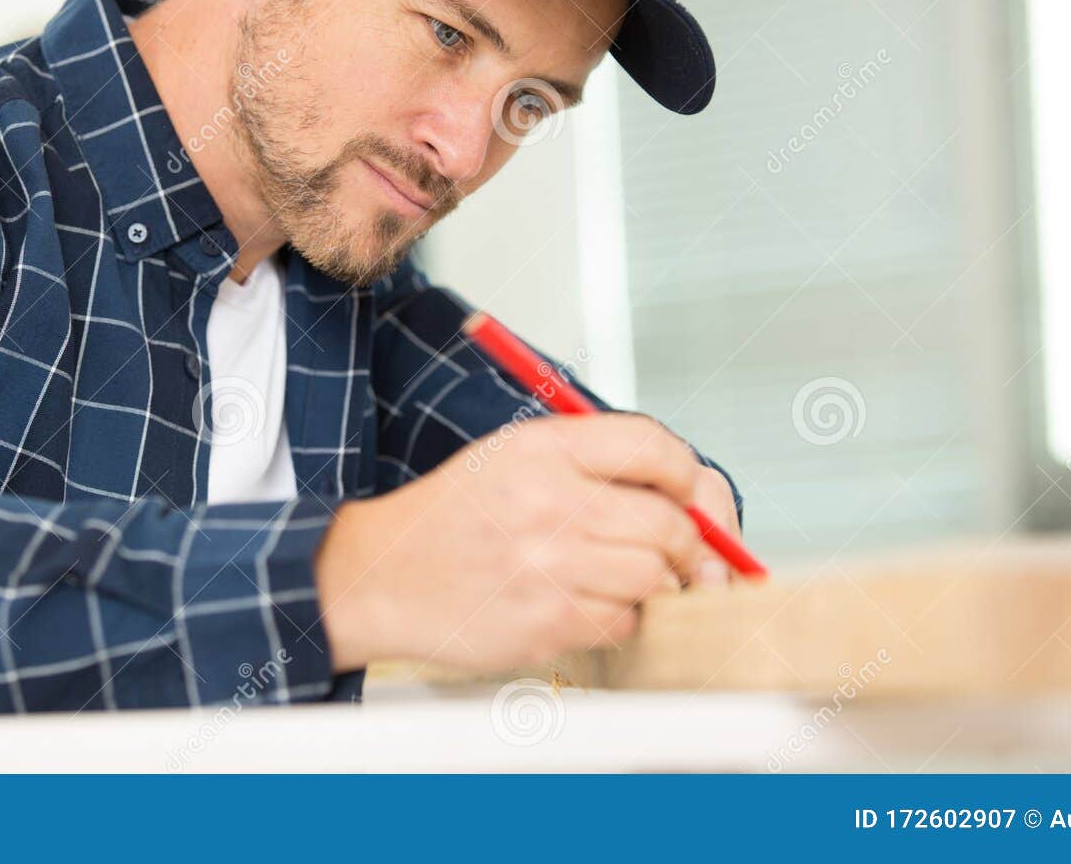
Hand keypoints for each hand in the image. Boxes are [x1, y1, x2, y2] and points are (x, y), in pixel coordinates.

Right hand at [314, 412, 725, 672]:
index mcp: (543, 449)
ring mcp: (549, 565)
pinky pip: (623, 622)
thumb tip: (688, 493)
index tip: (690, 496)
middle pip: (670, 523)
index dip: (686, 477)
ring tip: (616, 578)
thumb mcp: (513, 457)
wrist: (381, 575)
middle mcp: (549, 501)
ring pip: (655, 577)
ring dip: (652, 585)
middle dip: (687, 544)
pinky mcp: (547, 620)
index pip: (654, 448)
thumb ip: (593, 463)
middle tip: (678, 553)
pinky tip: (581, 603)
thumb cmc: (450, 518)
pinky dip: (617, 618)